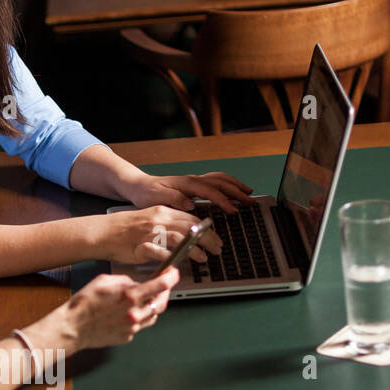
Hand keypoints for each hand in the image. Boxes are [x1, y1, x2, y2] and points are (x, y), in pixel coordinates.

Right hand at [65, 269, 179, 349]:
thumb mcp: (104, 281)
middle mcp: (134, 313)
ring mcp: (132, 327)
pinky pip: (140, 326)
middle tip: (162, 288)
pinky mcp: (127, 336)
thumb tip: (135, 284)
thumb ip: (125, 281)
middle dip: (165, 293)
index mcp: (130, 296)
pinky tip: (127, 314)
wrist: (73, 327)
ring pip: (153, 316)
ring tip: (142, 301)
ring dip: (152, 307)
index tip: (173, 273)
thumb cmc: (84, 304)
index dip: (171, 277)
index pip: (161, 285)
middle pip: (162, 303)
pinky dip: (138, 318)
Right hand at [100, 203, 221, 265]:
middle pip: (190, 227)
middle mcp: (158, 220)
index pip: (191, 219)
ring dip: (194, 249)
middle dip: (207, 239)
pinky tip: (178, 264)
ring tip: (203, 258)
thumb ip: (168, 225)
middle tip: (217, 249)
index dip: (207, 229)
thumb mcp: (150, 220)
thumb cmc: (126, 230)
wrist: (103, 232)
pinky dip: (170, 257)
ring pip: (179, 238)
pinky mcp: (140, 245)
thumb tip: (188, 235)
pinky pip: (159, 251)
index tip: (216, 238)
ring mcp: (150, 232)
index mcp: (162, 212)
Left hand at [126, 169, 252, 212]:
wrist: (139, 186)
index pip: (210, 191)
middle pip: (220, 182)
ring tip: (249, 193)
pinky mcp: (194, 184)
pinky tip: (234, 190)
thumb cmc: (146, 194)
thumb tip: (190, 204)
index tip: (233, 210)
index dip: (223, 201)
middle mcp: (192, 180)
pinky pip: (215, 181)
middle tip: (250, 201)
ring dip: (235, 185)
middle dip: (237, 191)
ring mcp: (194, 181)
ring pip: (220, 179)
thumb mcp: (155, 199)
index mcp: (186, 184)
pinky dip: (228, 184)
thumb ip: (173, 199)